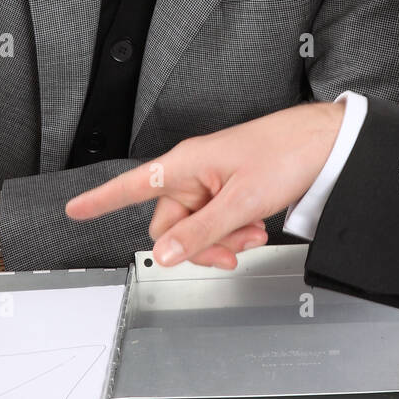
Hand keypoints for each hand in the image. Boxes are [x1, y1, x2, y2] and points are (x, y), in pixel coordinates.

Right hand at [66, 102, 343, 269]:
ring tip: (252, 232)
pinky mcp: (229, 187)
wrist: (324, 143)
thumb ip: (199, 232)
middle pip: (169, 224)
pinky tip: (255, 227)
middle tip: (229, 250)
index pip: (130, 186)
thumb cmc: (284, 153)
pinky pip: (216, 220)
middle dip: (198, 243)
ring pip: (196, 227)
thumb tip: (162, 255)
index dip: (100, 200)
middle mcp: (192, 172)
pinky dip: (233, 230)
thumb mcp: (240, 202)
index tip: (74, 209)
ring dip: (221, 238)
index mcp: (184, 165)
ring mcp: (211, 181)